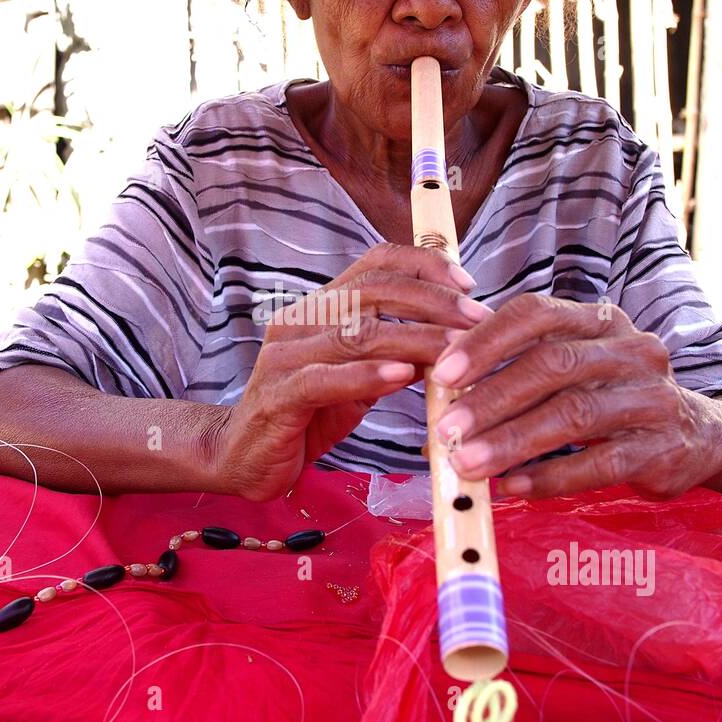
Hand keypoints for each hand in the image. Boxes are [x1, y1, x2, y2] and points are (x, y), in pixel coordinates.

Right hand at [213, 244, 489, 500]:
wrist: (244, 457)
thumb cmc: (306, 416)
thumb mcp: (358, 379)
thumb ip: (395, 354)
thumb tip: (452, 341)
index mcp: (320, 307)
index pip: (375, 264)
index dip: (424, 265)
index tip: (468, 285)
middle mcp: (300, 319)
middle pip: (374, 291)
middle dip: (434, 303)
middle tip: (478, 320)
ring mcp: (285, 355)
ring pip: (357, 333)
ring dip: (415, 338)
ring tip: (457, 350)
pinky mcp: (277, 395)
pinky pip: (325, 377)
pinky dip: (367, 375)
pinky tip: (403, 376)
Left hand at [431, 294, 721, 498]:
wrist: (700, 436)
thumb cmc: (612, 398)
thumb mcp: (574, 370)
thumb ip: (516, 371)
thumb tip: (438, 397)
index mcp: (599, 320)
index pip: (537, 313)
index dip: (487, 340)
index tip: (443, 372)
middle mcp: (631, 350)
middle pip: (553, 365)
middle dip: (492, 398)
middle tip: (446, 430)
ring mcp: (652, 398)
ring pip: (574, 414)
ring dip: (512, 441)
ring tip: (467, 464)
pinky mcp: (663, 448)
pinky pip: (599, 462)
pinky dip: (550, 476)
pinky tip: (513, 486)